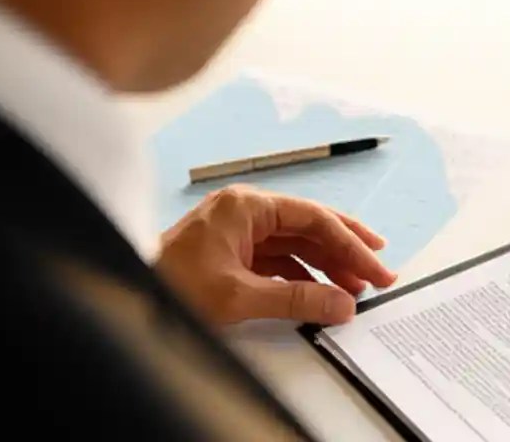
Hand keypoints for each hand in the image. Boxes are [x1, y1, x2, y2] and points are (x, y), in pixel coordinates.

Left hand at [155, 185, 396, 325]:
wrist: (129, 290)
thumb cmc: (171, 285)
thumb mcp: (239, 296)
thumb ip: (296, 299)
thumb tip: (342, 304)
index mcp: (247, 206)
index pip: (314, 218)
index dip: (351, 244)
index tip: (376, 267)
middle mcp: (246, 210)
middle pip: (310, 226)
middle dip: (346, 251)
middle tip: (380, 274)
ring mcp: (239, 231)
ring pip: (297, 244)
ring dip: (327, 266)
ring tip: (356, 289)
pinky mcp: (233, 253)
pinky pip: (279, 260)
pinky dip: (303, 276)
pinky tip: (322, 292)